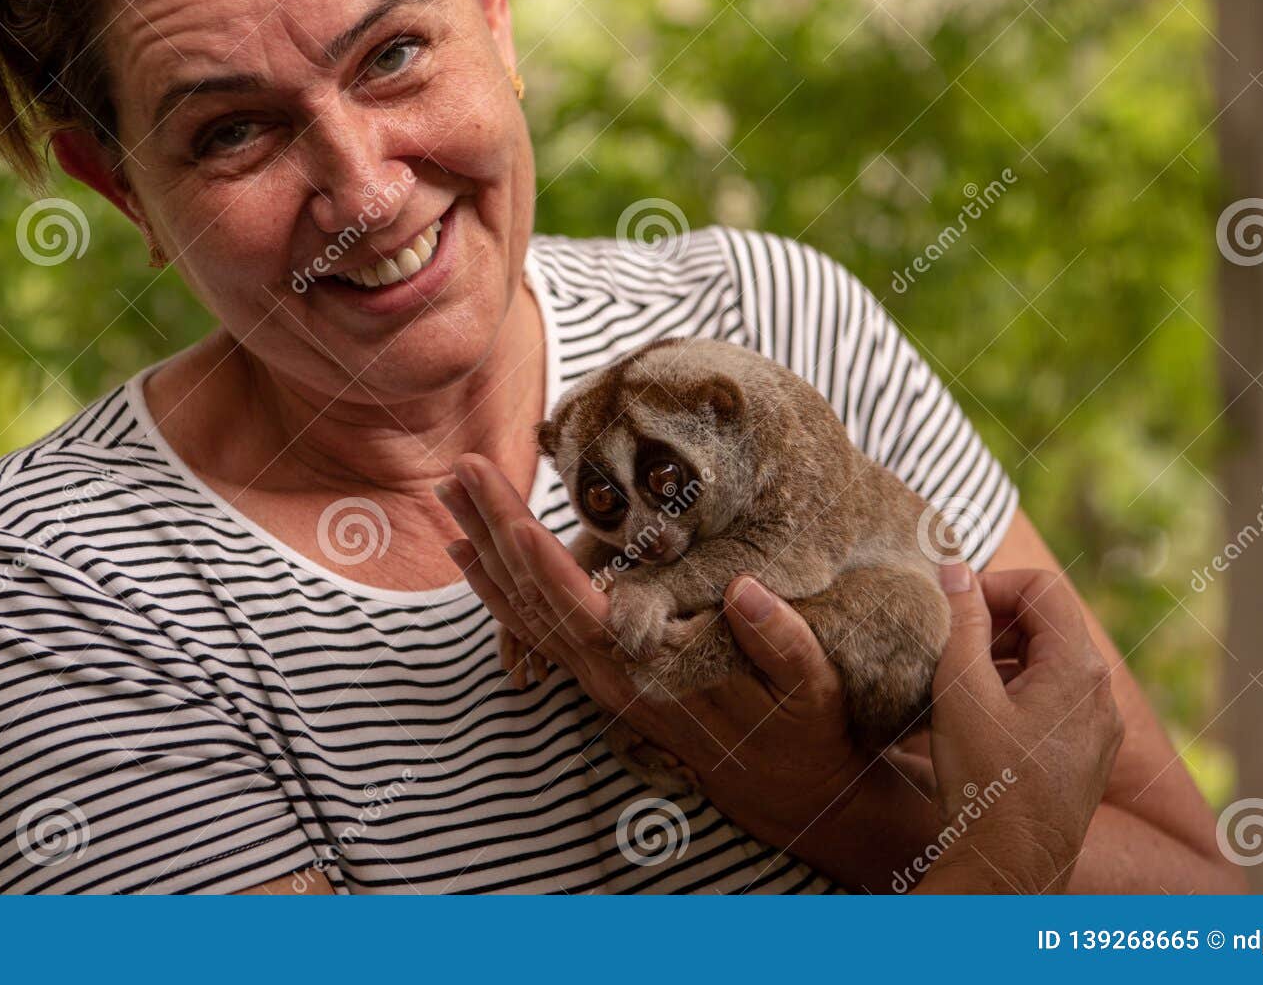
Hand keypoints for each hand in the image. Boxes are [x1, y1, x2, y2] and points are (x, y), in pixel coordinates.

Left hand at [435, 454, 869, 837]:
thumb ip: (780, 640)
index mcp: (653, 668)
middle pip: (533, 600)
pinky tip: (478, 556)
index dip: (533, 553)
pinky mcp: (602, 675)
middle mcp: (611, 677)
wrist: (790, 789)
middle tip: (458, 473)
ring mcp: (600, 680)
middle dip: (493, 533)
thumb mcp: (810, 684)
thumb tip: (747, 591)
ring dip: (487, 554)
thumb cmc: (803, 727)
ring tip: (452, 499)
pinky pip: (537, 628)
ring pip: (525, 614)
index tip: (500, 505)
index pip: (576, 604)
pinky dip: (501, 589)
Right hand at [914, 564, 1124, 893]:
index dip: (991, 586)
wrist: (1012, 865)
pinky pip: (1052, 699)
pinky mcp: (1084, 754)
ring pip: (1048, 662)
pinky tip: (974, 716)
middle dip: (993, 620)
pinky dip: (1013, 690)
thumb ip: (962, 623)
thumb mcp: (963, 691)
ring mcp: (1098, 727)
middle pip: (1048, 623)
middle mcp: (1100, 693)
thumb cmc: (987, 779)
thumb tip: (955, 569)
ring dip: (999, 657)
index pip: (1041, 587)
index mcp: (1079, 668)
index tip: (950, 609)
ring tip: (953, 680)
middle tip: (946, 642)